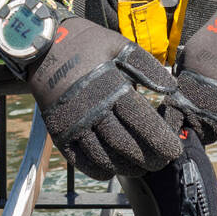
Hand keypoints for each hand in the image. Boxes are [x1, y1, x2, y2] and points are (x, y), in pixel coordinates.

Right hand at [26, 16, 182, 180]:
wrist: (43, 45)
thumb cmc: (87, 44)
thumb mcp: (119, 45)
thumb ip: (147, 67)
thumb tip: (172, 88)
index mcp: (109, 86)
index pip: (140, 120)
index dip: (159, 140)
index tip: (173, 151)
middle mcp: (90, 107)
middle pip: (123, 143)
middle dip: (146, 158)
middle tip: (161, 164)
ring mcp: (72, 122)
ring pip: (102, 156)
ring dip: (124, 167)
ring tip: (141, 169)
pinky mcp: (58, 131)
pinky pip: (77, 159)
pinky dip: (95, 169)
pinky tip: (110, 171)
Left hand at [170, 0, 216, 168]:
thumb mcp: (189, 57)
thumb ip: (181, 80)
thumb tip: (173, 93)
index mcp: (182, 95)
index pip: (169, 125)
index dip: (171, 132)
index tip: (173, 136)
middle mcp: (201, 111)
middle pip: (198, 135)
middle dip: (203, 130)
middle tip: (213, 117)